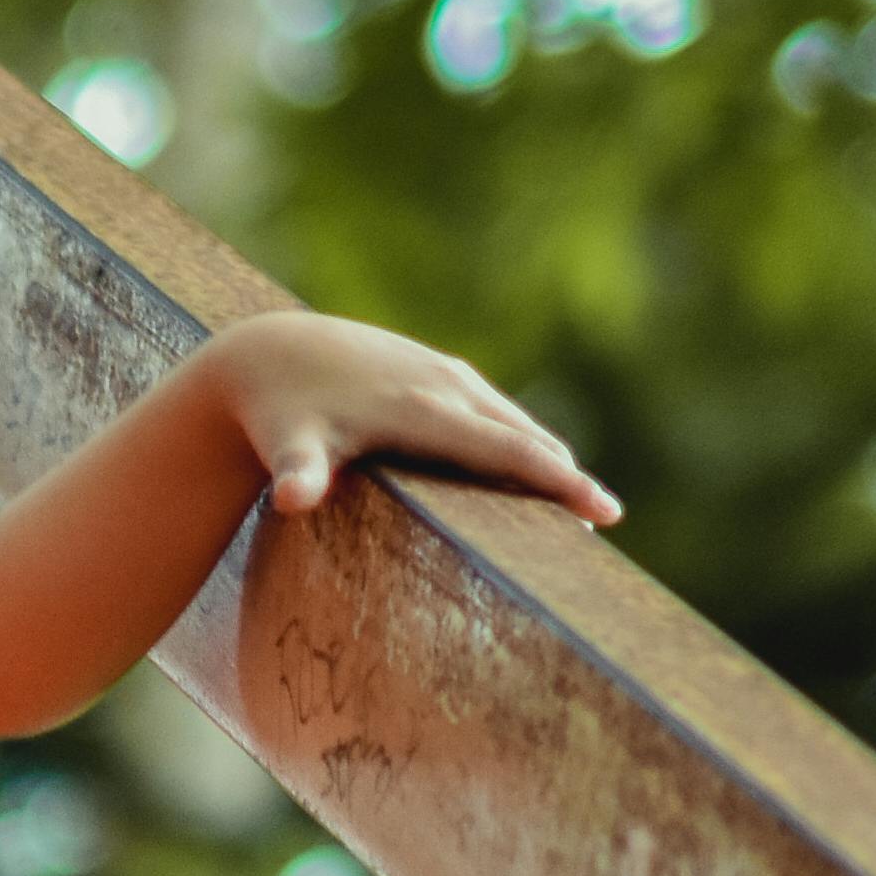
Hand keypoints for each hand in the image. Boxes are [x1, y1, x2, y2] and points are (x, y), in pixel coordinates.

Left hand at [194, 310, 621, 530]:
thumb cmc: (280, 412)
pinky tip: (533, 472)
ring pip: (515, 423)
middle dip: (566, 478)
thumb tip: (292, 499)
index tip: (604, 512)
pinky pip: (496, 414)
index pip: (509, 452)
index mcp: (426, 411)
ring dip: (549, 460)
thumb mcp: (286, 444)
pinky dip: (522, 443)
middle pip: (526, 438)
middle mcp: (449, 388)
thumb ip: (296, 473)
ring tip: (579, 509)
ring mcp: (448, 377)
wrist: (272, 352)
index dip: (559, 483)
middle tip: (602, 523)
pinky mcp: (441, 373)